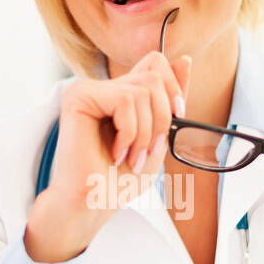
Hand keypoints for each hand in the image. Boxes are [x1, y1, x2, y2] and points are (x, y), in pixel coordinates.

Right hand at [39, 48, 191, 218]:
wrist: (95, 203)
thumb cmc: (120, 180)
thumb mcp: (158, 136)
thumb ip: (169, 99)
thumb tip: (185, 60)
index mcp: (121, 95)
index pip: (156, 63)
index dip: (174, 85)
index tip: (178, 115)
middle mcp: (104, 88)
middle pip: (154, 76)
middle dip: (163, 118)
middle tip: (149, 151)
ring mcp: (89, 90)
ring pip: (142, 90)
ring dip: (146, 132)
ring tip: (131, 157)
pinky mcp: (78, 97)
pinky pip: (124, 99)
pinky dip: (130, 132)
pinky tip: (115, 153)